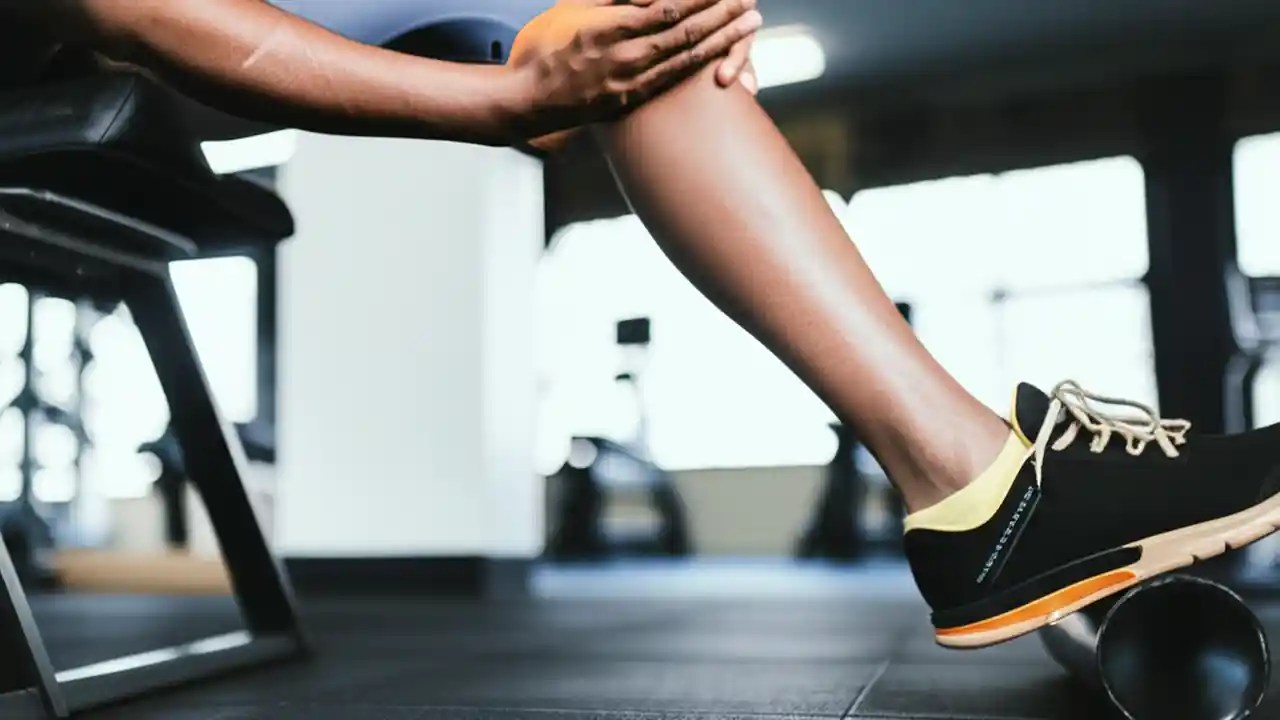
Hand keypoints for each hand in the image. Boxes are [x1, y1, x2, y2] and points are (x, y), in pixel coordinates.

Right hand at [506, 0, 761, 136]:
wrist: (525, 102)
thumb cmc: (541, 48)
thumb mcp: (570, 9)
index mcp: (608, 28)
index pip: (667, 6)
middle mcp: (624, 57)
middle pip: (685, 31)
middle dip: (723, 13)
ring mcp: (630, 83)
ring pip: (686, 57)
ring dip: (723, 40)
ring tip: (750, 24)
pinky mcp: (630, 102)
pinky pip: (673, 81)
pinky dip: (700, 66)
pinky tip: (722, 57)